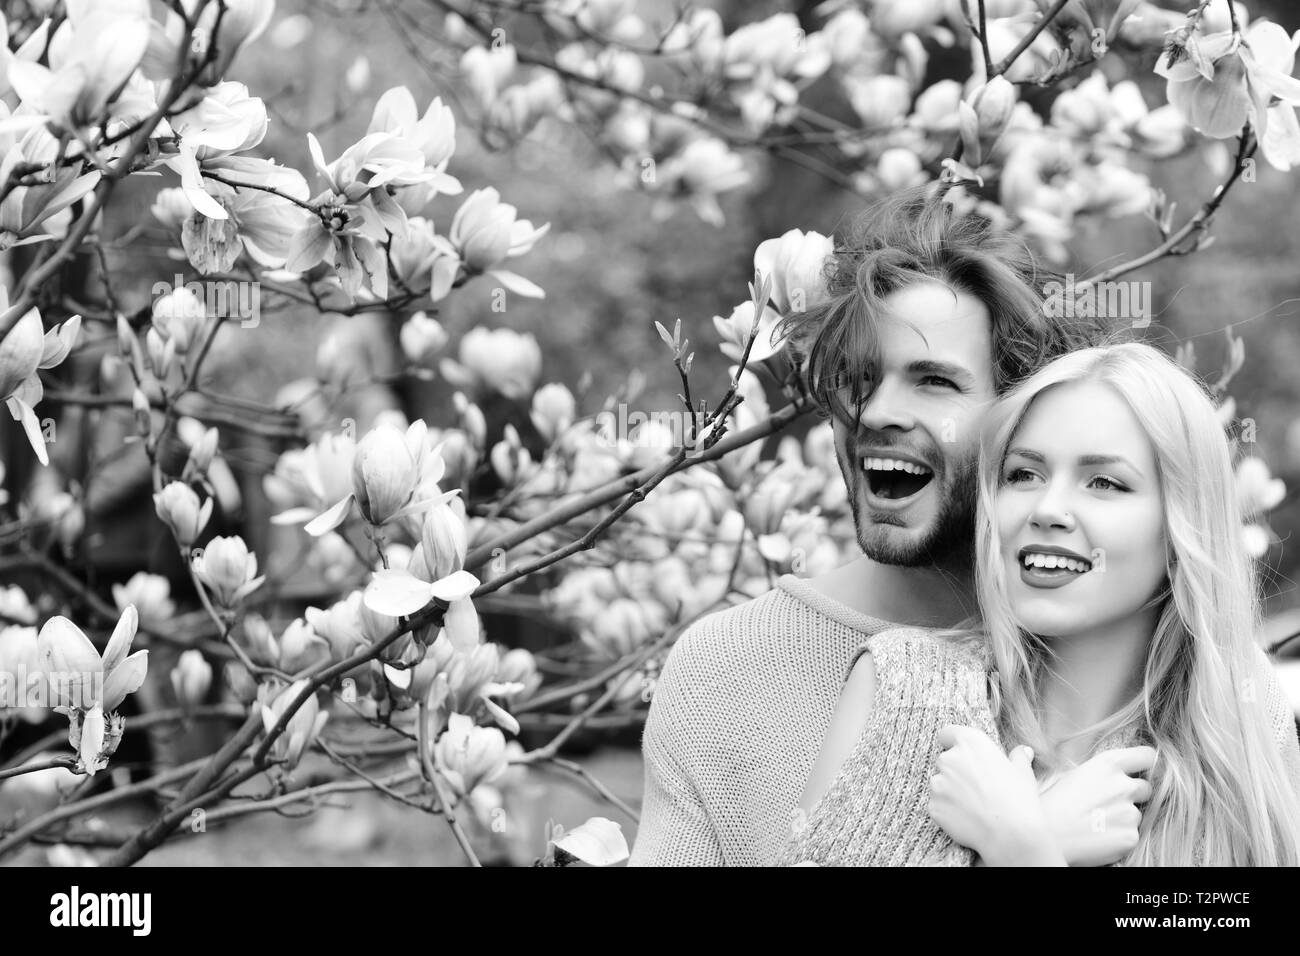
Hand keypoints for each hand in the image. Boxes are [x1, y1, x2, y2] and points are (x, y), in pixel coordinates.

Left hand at [928, 725, 1064, 865]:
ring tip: (972, 804)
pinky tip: (966, 817)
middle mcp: (949, 758)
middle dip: (955, 770)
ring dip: (949, 790)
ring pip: (938, 782)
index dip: (953, 743)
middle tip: (975, 786)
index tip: (962, 753)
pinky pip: (937, 803)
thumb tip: (1024, 750)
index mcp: (970, 743)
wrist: (1011, 835)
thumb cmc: (1019, 799)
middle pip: (944, 760)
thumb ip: (1019, 757)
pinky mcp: (932, 805)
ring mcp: (937, 783)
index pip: (947, 733)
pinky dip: (946, 809)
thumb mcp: (1023, 773)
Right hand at [1038, 745, 1155, 866]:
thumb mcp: (1074, 775)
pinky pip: (1132, 835)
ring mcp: (1129, 813)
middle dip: (1133, 794)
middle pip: (1145, 787)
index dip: (1144, 764)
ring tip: (1096, 824)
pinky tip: (1098, 838)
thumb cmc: (1050, 803)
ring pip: (1137, 814)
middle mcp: (1123, 786)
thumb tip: (1118, 775)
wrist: (1042, 837)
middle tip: (1109, 804)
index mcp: (1108, 764)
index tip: (1139, 771)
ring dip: (1123, 818)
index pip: (1147, 756)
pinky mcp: (1130, 837)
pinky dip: (1119, 838)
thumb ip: (1102, 772)